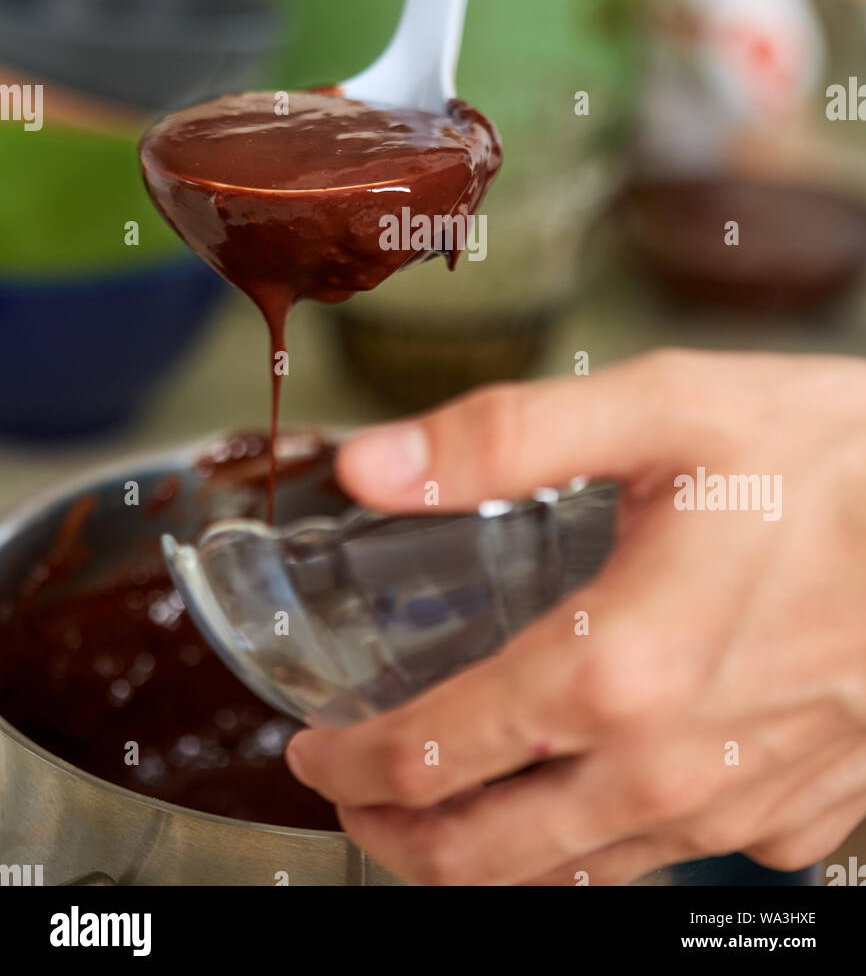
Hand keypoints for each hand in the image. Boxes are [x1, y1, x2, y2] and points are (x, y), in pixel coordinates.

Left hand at [287, 350, 865, 885]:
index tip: (313, 751)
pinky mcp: (795, 816)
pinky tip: (585, 787)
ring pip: (576, 880)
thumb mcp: (659, 410)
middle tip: (355, 801)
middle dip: (398, 839)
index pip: (437, 756)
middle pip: (488, 856)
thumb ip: (502, 438)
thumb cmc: (824, 457)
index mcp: (618, 670)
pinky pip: (673, 860)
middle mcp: (671, 766)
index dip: (352, 765)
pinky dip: (600, 845)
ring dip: (486, 858)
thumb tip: (369, 466)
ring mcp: (739, 808)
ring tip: (441, 812)